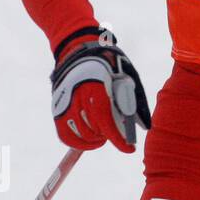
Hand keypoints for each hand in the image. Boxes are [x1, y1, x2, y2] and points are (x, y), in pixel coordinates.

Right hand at [50, 28, 150, 152]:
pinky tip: (89, 139)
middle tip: (117, 136)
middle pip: (93, 130)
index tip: (129, 149)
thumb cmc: (109, 64)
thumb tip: (143, 127)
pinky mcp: (56, 109)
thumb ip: (133, 101)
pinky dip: (77, 142)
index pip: (105, 120)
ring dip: (94, 140)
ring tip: (103, 134)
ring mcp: (64, 104)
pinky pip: (64, 135)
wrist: (78, 50)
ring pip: (79, 135)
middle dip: (108, 137)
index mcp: (96, 87)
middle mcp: (77, 97)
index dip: (118, 138)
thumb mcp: (125, 76)